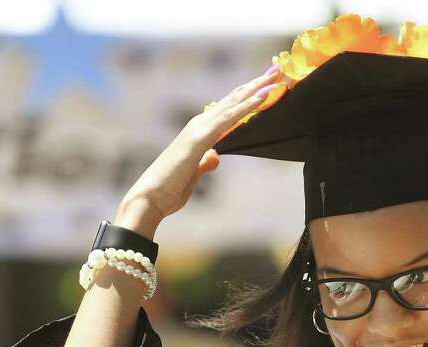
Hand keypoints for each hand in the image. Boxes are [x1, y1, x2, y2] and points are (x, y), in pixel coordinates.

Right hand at [116, 64, 285, 233]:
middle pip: (233, 99)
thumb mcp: (194, 173)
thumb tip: (216, 156)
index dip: (247, 96)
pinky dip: (247, 106)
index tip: (266, 85)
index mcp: (198, 131)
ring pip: (233, 103)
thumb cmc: (169, 189)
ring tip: (276, 75)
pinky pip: (229, 119)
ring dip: (256, 88)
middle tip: (277, 70)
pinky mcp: (200, 139)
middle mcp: (198, 124)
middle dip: (255, 84)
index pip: (227, 109)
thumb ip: (205, 162)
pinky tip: (263, 96)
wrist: (150, 197)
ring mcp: (199, 129)